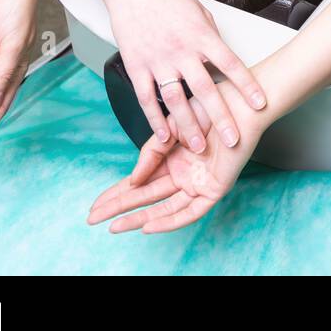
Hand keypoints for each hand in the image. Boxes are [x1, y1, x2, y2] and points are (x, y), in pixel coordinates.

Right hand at [87, 83, 263, 232]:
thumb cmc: (210, 108)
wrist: (238, 103)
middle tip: (92, 218)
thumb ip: (152, 152)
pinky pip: (190, 211)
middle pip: (146, 198)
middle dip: (119, 208)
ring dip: (138, 219)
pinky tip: (148, 226)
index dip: (117, 193)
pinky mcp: (214, 189)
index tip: (95, 204)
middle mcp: (183, 174)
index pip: (138, 182)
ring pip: (164, 208)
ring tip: (114, 227)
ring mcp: (198, 183)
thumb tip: (134, 178)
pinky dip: (169, 220)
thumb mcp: (171, 127)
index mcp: (172, 159)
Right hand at [105, 0, 267, 156]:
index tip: (260, 103)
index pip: (231, 64)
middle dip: (221, 117)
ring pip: (176, 100)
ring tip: (199, 145)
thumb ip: (212, 40)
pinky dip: (155, 120)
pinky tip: (164, 135)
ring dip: (189, 126)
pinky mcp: (136, 66)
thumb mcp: (201, 14)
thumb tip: (224, 60)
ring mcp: (158, 60)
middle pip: (206, 90)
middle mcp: (182, 51)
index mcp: (202, 37)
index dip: (247, 86)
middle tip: (233, 139)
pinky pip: (147, 98)